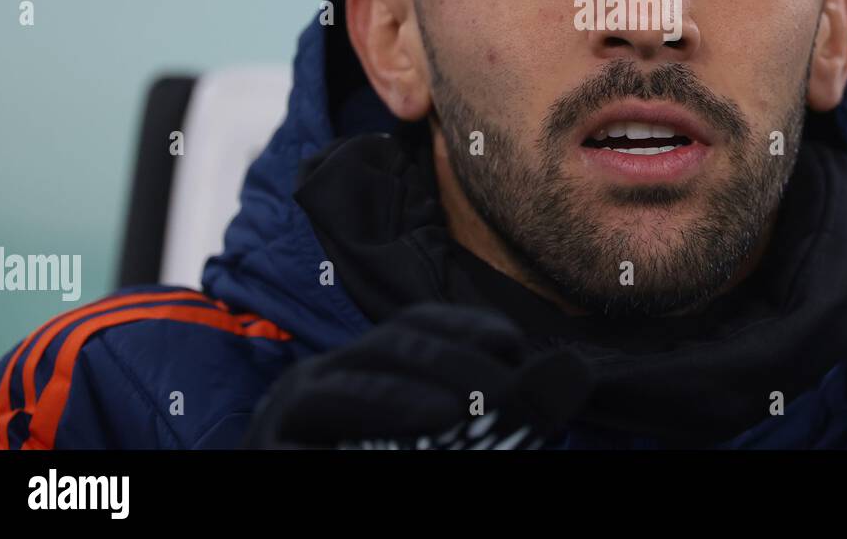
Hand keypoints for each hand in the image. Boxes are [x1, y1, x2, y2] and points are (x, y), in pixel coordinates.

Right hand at [242, 302, 593, 448]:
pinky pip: (307, 439)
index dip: (465, 329)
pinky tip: (393, 443)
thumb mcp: (460, 438)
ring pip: (343, 390)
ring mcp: (292, 416)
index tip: (512, 343)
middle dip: (450, 363)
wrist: (318, 522)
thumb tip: (575, 372)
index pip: (419, 327)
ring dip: (399, 398)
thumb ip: (514, 409)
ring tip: (451, 414)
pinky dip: (352, 433)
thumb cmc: (393, 464)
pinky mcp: (271, 453)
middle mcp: (327, 380)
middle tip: (507, 389)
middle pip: (390, 350)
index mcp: (371, 366)